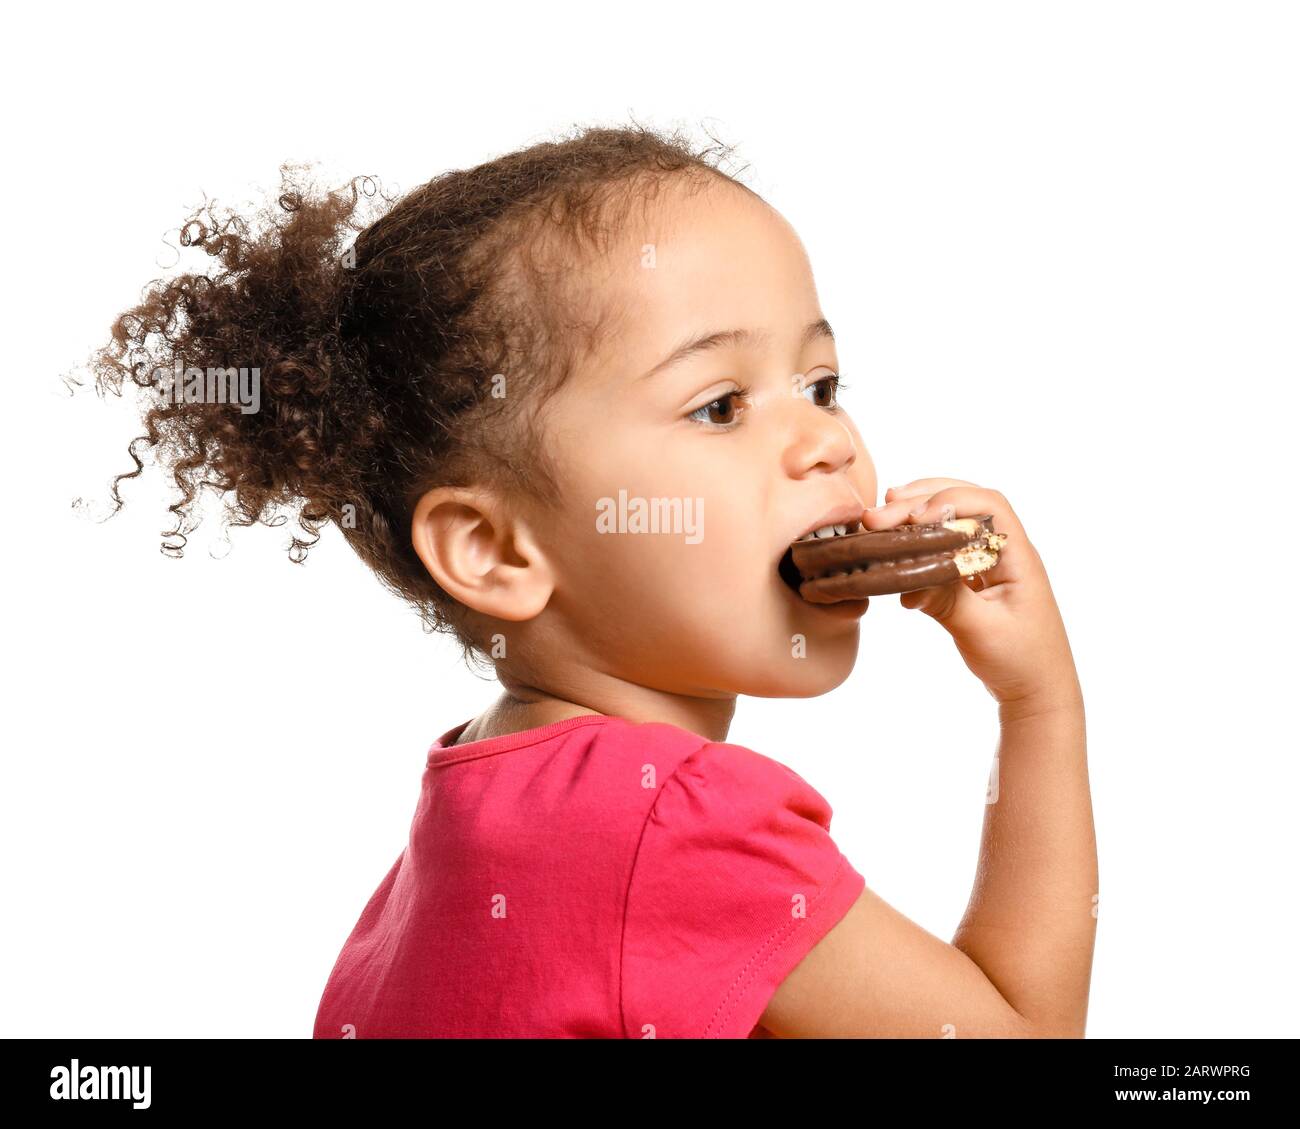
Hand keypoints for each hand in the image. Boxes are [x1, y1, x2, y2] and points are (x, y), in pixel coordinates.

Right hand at [864, 479, 1081, 715]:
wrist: (1037, 691)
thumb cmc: (1021, 662)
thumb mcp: (982, 632)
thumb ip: (947, 600)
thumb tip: (907, 578)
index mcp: (1017, 556)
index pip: (985, 505)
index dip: (945, 501)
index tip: (910, 518)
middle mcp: (1004, 552)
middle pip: (964, 504)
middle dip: (920, 501)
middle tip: (877, 516)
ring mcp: (989, 564)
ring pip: (952, 522)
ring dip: (917, 515)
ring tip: (882, 518)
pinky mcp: (974, 579)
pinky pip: (945, 547)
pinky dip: (918, 542)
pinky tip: (895, 553)